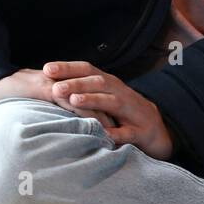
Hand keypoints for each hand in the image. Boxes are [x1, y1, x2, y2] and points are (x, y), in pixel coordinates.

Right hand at [0, 66, 115, 128]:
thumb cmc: (5, 96)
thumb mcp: (31, 103)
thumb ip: (46, 110)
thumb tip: (56, 125)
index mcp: (60, 83)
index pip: (89, 96)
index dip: (104, 110)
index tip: (120, 125)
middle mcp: (60, 81)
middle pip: (94, 97)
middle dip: (111, 114)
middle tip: (128, 132)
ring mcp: (54, 84)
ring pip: (86, 100)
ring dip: (103, 118)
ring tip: (117, 136)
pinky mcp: (45, 90)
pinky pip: (69, 102)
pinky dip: (84, 116)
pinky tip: (95, 128)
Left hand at [43, 61, 174, 159]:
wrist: (157, 128)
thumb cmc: (122, 111)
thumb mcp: (103, 96)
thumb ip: (82, 89)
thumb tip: (49, 84)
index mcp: (109, 83)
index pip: (87, 69)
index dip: (68, 68)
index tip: (46, 69)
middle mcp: (120, 92)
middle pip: (97, 83)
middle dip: (76, 83)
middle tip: (55, 87)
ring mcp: (132, 111)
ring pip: (111, 102)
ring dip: (93, 100)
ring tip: (74, 101)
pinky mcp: (141, 131)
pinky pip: (128, 132)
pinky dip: (116, 133)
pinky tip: (104, 134)